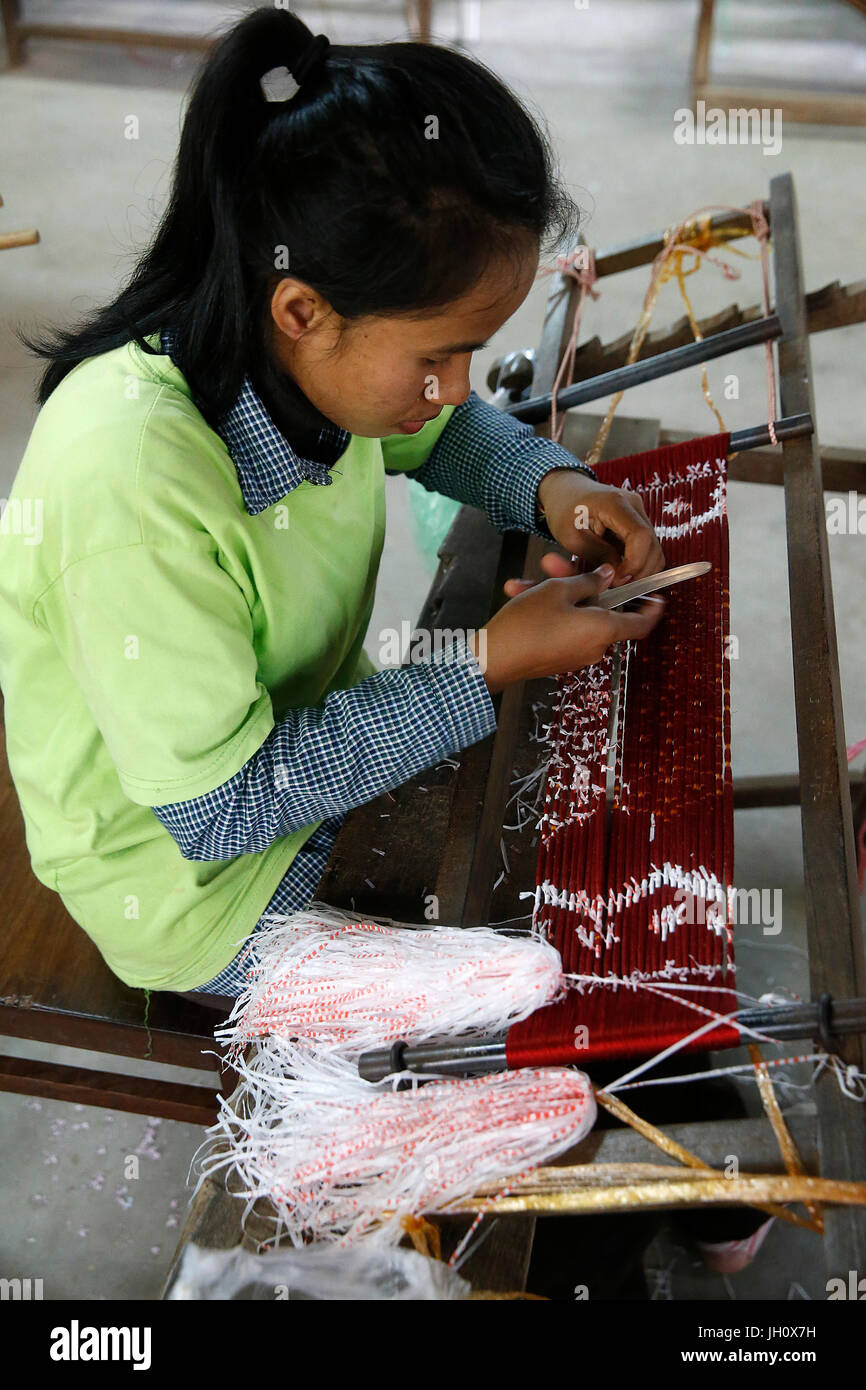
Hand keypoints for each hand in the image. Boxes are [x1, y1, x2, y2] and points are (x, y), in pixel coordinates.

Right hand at [467, 563, 665, 694]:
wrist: (491, 660)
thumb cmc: (527, 623)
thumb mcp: (557, 591)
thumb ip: (587, 581)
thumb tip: (607, 576)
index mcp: (603, 630)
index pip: (642, 623)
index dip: (652, 609)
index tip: (657, 595)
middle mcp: (595, 646)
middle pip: (600, 611)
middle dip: (580, 585)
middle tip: (555, 564)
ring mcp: (575, 654)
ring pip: (577, 617)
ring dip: (558, 596)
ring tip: (527, 581)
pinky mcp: (558, 657)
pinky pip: (563, 629)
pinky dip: (550, 612)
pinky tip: (521, 595)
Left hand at [537, 469, 664, 583]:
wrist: (565, 491)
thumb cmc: (564, 509)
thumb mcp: (572, 537)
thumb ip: (599, 555)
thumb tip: (620, 576)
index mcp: (615, 504)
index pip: (640, 536)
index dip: (634, 563)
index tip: (618, 579)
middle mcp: (634, 505)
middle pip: (652, 545)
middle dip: (639, 571)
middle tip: (617, 584)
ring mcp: (639, 513)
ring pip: (654, 550)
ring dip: (641, 570)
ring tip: (618, 579)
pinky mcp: (639, 522)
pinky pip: (648, 548)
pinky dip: (639, 564)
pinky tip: (621, 570)